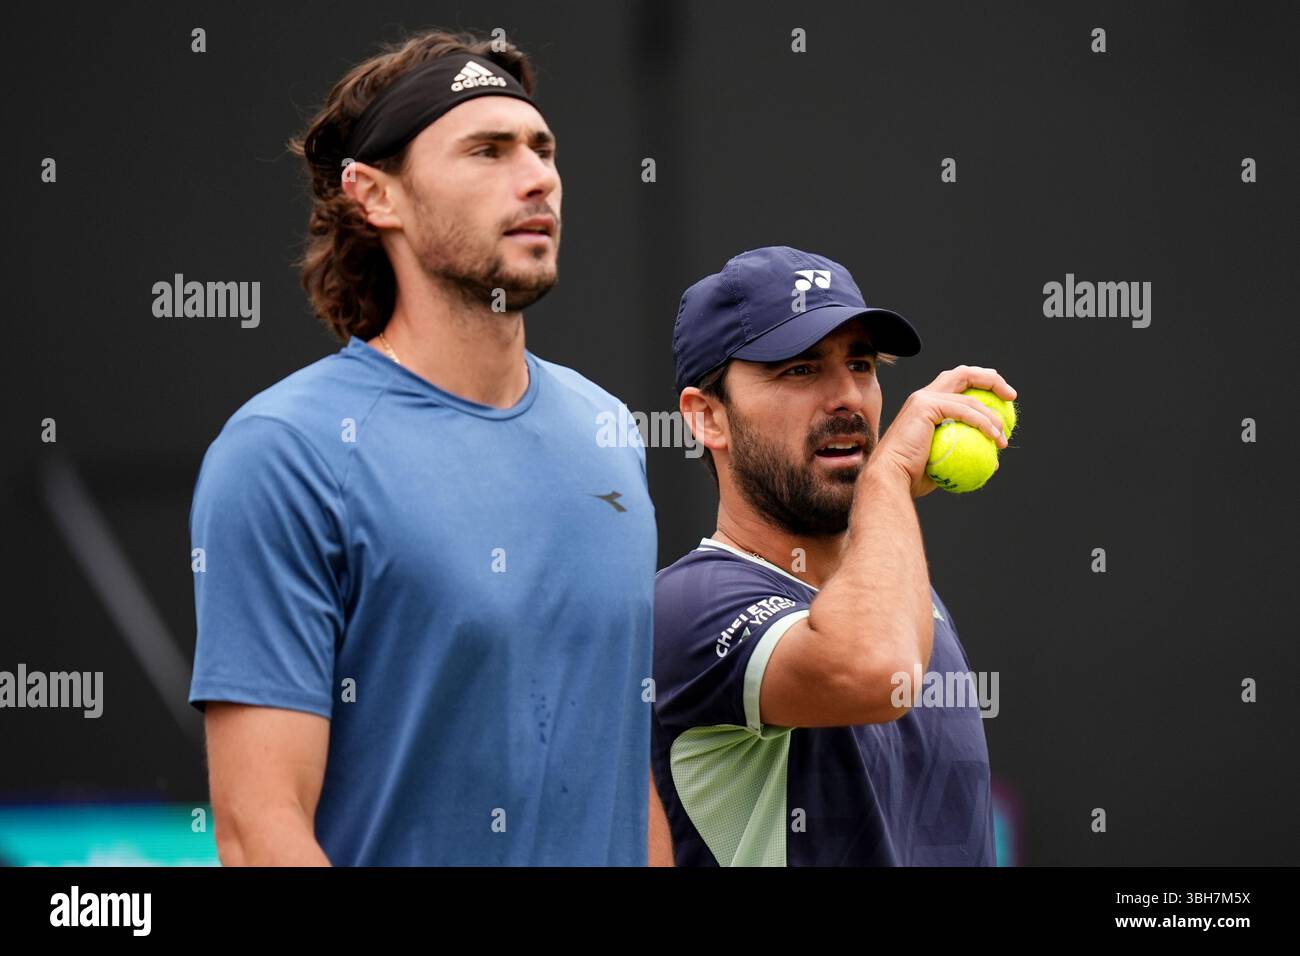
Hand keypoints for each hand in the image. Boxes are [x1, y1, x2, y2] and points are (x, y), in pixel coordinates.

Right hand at [870, 365, 1017, 497]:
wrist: (891, 479)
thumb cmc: (913, 477)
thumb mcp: (945, 462)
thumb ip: (965, 454)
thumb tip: (993, 459)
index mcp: (926, 405)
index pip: (957, 384)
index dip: (982, 385)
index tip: (1004, 401)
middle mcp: (923, 396)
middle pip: (963, 373)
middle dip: (991, 379)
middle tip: (1010, 397)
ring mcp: (923, 399)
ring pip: (968, 396)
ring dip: (992, 414)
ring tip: (1003, 436)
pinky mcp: (925, 406)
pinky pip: (964, 411)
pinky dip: (983, 422)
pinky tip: (994, 437)